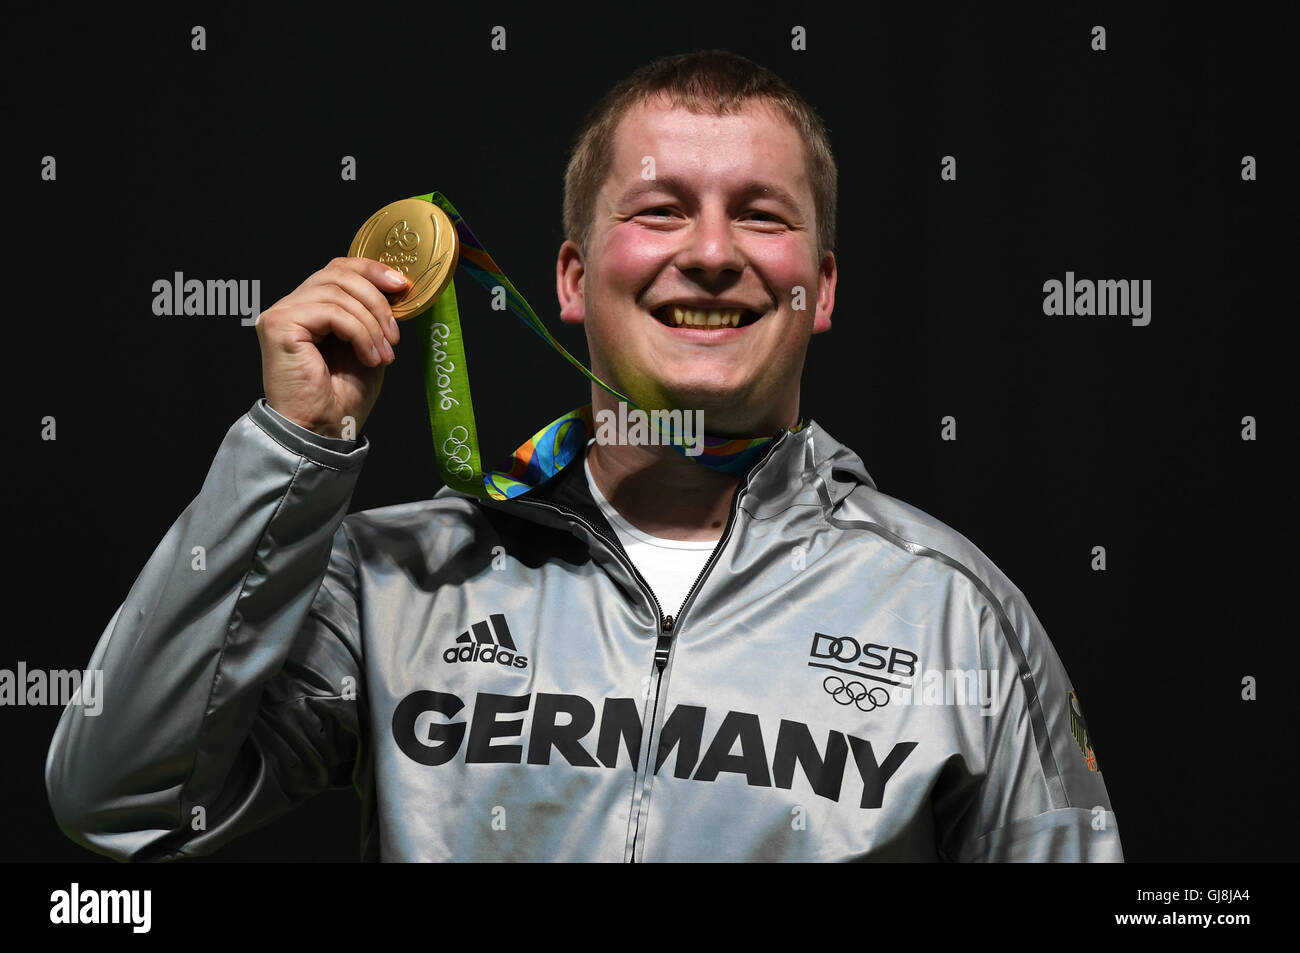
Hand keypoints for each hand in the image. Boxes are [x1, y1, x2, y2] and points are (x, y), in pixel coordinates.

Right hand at [255, 257, 407, 437]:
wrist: (324, 431)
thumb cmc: (342, 398)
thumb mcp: (368, 346)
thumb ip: (372, 315)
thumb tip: (395, 288)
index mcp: (310, 309)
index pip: (338, 269)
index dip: (371, 270)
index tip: (402, 286)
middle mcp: (291, 307)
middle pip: (338, 274)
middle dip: (377, 301)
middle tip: (394, 336)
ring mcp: (282, 314)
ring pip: (338, 293)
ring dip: (371, 324)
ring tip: (384, 354)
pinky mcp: (279, 325)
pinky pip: (331, 312)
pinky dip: (359, 333)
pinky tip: (368, 357)